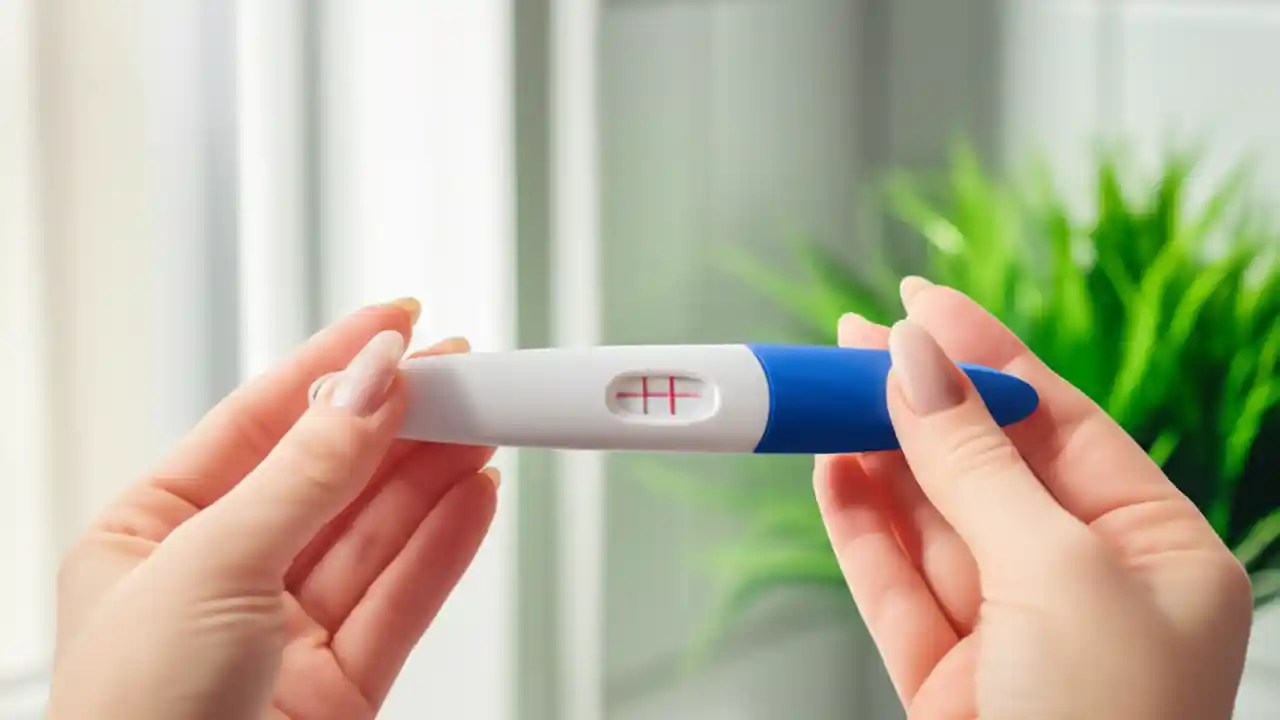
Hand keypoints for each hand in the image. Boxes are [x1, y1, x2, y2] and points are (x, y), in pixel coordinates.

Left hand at [49, 300, 498, 719]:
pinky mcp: (342, 684)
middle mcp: (222, 576)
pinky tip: (479, 495)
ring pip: (377, 533)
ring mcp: (286, 632)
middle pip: (331, 476)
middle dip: (399, 421)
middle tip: (466, 373)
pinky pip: (403, 598)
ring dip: (436, 475)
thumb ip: (305, 475)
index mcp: (153, 533)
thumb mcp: (210, 566)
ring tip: (491, 421)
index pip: (258, 424)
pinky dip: (447, 547)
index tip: (396, 322)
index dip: (332, 367)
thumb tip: (368, 386)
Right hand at [815, 279, 1252, 718]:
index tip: (921, 302)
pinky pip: (891, 582)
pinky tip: (828, 469)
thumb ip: (976, 465)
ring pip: (927, 520)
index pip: (1061, 423)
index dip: (987, 357)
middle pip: (983, 466)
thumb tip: (918, 364)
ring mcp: (1007, 631)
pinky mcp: (942, 676)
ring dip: (873, 456)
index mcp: (1154, 550)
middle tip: (848, 347)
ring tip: (820, 395)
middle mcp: (1083, 585)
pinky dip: (855, 525)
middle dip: (917, 405)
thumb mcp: (1056, 572)